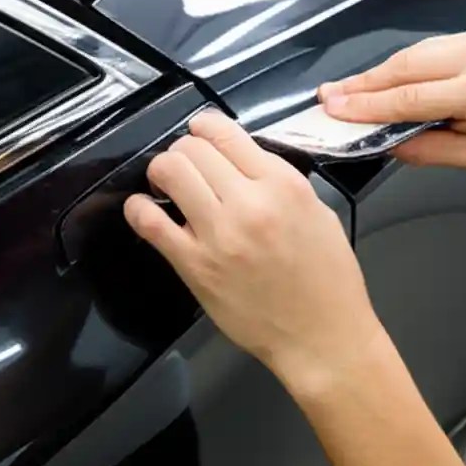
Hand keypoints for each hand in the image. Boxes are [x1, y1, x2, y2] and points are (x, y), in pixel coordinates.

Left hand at [123, 111, 384, 392]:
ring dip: (162, 171)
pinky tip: (144, 209)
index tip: (200, 135)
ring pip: (168, 172)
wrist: (322, 337)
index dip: (205, 128)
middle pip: (191, 148)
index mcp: (283, 185)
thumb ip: (280, 182)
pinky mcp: (194, 266)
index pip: (225, 132)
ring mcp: (218, 234)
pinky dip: (138, 209)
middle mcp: (249, 202)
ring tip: (168, 184)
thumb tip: (241, 162)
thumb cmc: (328, 280)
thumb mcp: (318, 213)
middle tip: (187, 166)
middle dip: (184, 151)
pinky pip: (149, 222)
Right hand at [319, 32, 465, 173]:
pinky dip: (392, 68)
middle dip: (360, 85)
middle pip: (402, 70)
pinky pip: (418, 52)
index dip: (367, 105)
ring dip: (372, 75)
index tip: (333, 109)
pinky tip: (373, 82)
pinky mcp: (465, 39)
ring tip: (342, 93)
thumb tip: (382, 141)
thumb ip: (424, 150)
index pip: (410, 98)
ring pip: (406, 57)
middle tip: (326, 99)